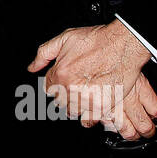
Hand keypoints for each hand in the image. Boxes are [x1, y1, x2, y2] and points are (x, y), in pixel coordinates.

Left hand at [28, 22, 156, 140]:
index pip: (48, 88)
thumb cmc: (98, 40)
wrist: (123, 45)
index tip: (62, 82)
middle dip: (65, 95)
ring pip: (73, 111)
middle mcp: (71, 89)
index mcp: (60, 73)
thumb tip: (32, 67)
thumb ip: (44, 54)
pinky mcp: (102, 107)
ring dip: (76, 105)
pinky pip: (89, 119)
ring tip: (85, 95)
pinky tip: (92, 106)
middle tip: (76, 87)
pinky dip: (89, 116)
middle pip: (59, 101)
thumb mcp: (65, 38)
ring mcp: (86, 99)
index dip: (55, 84)